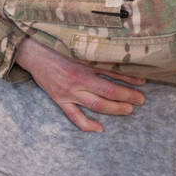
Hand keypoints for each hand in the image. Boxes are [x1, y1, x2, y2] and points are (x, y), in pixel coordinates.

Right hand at [15, 38, 145, 132]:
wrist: (32, 52)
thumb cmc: (56, 46)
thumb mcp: (77, 46)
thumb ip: (95, 52)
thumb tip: (117, 55)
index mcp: (84, 63)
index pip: (112, 74)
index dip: (129, 80)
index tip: (143, 82)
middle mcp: (78, 79)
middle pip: (108, 92)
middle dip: (128, 97)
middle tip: (141, 100)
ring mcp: (68, 92)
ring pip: (96, 105)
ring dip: (115, 109)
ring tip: (129, 110)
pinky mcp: (59, 100)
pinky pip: (74, 117)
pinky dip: (87, 125)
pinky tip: (99, 129)